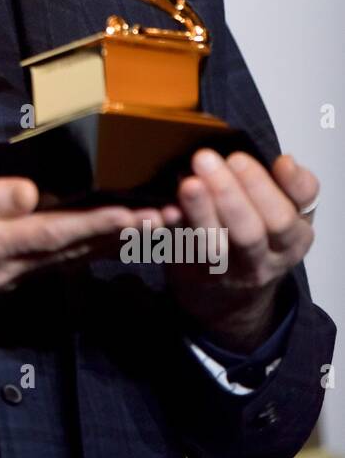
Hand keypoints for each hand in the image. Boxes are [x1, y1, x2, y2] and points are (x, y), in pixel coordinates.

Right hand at [0, 173, 167, 321]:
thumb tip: (31, 193)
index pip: (53, 233)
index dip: (98, 224)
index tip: (137, 215)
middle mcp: (6, 269)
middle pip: (76, 251)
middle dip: (127, 234)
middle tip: (175, 217)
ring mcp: (8, 278)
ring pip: (73, 259)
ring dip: (118, 243)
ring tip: (161, 226)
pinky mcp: (6, 277)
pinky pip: (58, 262)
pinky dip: (91, 248)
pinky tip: (115, 239)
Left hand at [164, 150, 317, 349]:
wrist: (234, 299)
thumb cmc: (264, 240)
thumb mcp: (290, 215)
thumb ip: (296, 187)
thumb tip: (286, 162)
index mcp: (292, 241)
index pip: (285, 217)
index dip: (263, 188)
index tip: (239, 158)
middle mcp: (262, 261)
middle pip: (250, 232)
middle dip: (227, 193)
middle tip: (205, 158)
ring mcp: (227, 272)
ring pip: (214, 247)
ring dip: (199, 212)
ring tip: (187, 182)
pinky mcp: (194, 276)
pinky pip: (180, 254)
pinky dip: (171, 231)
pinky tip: (161, 211)